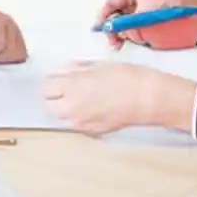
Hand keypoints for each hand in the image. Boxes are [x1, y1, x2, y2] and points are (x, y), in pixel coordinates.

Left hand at [42, 63, 196, 134]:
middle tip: (68, 88)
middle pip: (50, 106)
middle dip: (55, 96)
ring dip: (66, 107)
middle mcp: (73, 108)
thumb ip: (77, 69)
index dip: (53, 81)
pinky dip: (80, 116)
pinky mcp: (93, 132)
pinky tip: (94, 106)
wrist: (150, 99)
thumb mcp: (99, 65)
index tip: (60, 78)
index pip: (46, 88)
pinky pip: (78, 124)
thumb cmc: (129, 78)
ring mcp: (82, 123)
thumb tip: (66, 72)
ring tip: (83, 97)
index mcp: (72, 87)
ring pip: (62, 117)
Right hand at [95, 0, 196, 49]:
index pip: (110, 4)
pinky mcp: (162, 9)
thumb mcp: (145, 21)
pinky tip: (155, 37)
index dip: (104, 21)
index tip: (104, 34)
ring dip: (137, 32)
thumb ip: (125, 27)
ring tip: (146, 39)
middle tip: (121, 43)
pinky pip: (146, 22)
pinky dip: (147, 32)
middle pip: (121, 12)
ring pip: (133, 20)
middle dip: (122, 29)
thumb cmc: (181, 11)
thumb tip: (113, 31)